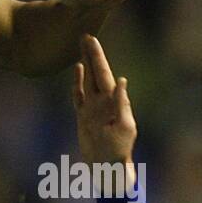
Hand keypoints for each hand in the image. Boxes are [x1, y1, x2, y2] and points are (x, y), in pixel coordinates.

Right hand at [73, 35, 137, 189]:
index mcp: (113, 101)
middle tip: (86, 35)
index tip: (92, 40)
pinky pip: (79, 95)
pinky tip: (77, 69)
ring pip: (87, 79)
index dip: (98, 57)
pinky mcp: (84, 116)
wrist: (107, 167)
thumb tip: (122, 80)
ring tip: (81, 47)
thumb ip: (122, 103)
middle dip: (91, 54)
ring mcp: (93, 107)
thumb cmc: (119, 149)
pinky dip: (78, 82)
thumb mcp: (124, 126)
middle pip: (96, 72)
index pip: (104, 73)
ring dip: (85, 63)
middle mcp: (103, 100)